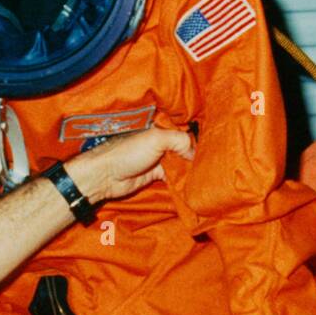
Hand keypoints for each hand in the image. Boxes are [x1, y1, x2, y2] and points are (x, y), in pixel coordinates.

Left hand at [64, 126, 194, 204]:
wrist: (107, 175)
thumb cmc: (128, 152)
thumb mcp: (156, 139)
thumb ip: (180, 140)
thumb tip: (195, 154)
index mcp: (160, 128)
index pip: (185, 133)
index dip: (196, 143)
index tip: (209, 154)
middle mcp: (161, 142)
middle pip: (185, 149)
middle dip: (194, 159)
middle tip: (207, 169)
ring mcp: (159, 159)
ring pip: (180, 164)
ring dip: (189, 171)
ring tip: (202, 178)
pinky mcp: (155, 174)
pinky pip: (173, 177)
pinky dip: (181, 181)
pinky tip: (190, 185)